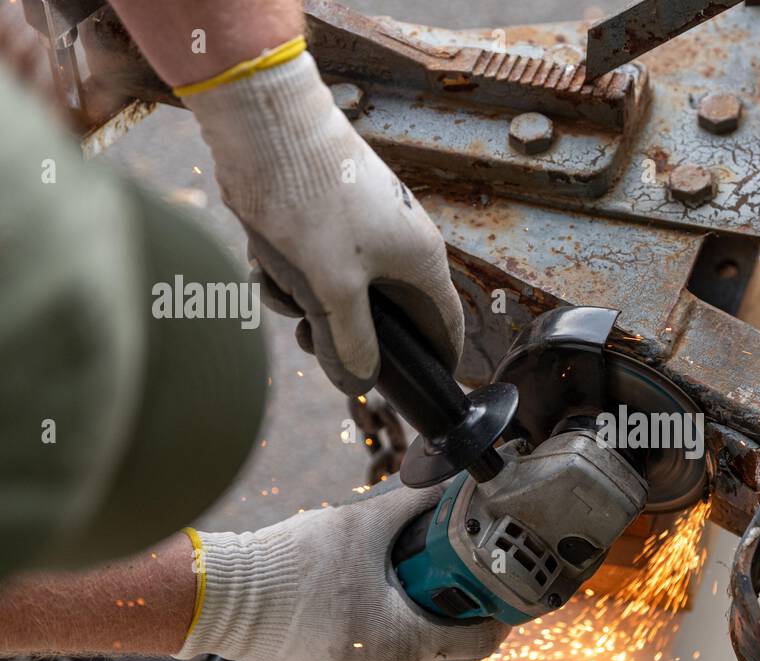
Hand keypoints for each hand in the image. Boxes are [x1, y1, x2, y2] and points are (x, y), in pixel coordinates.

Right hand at [176, 483, 510, 660]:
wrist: (222, 599)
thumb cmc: (290, 567)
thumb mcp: (362, 525)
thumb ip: (413, 501)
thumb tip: (449, 476)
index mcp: (406, 643)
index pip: (479, 642)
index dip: (498, 615)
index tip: (500, 591)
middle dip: (472, 628)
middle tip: (474, 592)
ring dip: (436, 638)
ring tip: (436, 597)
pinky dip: (400, 645)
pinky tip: (392, 610)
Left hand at [182, 50, 463, 395]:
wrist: (267, 125)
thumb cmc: (310, 203)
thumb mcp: (332, 292)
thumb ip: (350, 345)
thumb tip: (361, 382)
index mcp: (422, 261)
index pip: (446, 326)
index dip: (437, 362)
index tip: (418, 388)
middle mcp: (404, 243)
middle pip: (385, 315)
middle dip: (343, 331)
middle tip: (311, 338)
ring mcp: (368, 226)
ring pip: (343, 291)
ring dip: (308, 300)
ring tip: (280, 285)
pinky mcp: (332, 214)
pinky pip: (318, 264)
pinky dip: (291, 272)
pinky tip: (264, 258)